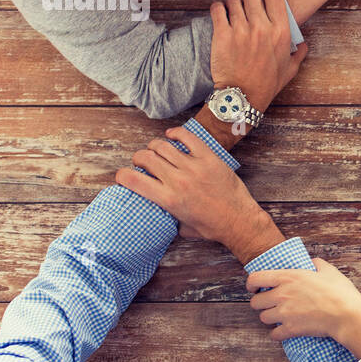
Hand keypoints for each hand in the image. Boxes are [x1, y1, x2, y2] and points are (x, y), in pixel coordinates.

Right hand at [114, 125, 281, 262]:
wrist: (239, 221)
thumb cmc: (212, 227)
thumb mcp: (181, 227)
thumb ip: (166, 215)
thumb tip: (157, 209)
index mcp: (168, 199)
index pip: (132, 180)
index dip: (121, 175)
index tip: (123, 175)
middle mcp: (178, 180)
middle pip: (145, 157)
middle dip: (138, 158)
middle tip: (142, 162)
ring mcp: (194, 167)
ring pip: (163, 145)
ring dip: (154, 146)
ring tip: (156, 150)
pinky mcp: (209, 158)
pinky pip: (188, 137)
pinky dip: (176, 133)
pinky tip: (171, 135)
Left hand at [209, 0, 308, 114]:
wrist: (242, 97)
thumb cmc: (267, 84)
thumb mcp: (289, 70)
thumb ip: (298, 54)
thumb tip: (303, 45)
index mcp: (280, 32)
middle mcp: (261, 27)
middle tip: (247, 1)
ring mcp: (240, 30)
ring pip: (234, 0)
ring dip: (233, 3)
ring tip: (233, 11)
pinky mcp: (222, 34)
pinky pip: (217, 9)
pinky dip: (218, 8)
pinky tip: (220, 13)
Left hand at [246, 257, 360, 357]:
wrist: (348, 315)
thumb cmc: (340, 292)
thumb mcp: (329, 270)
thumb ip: (316, 263)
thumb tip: (310, 263)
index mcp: (288, 277)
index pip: (255, 279)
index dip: (251, 284)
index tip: (254, 288)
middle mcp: (282, 294)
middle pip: (255, 302)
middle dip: (261, 303)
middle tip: (271, 303)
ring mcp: (285, 313)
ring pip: (263, 318)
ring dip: (270, 318)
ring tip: (280, 316)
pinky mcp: (290, 329)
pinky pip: (274, 334)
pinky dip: (278, 333)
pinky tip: (285, 330)